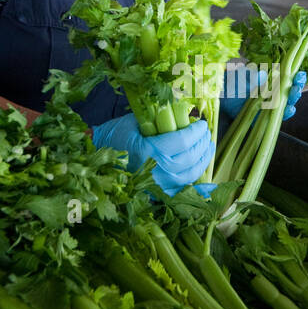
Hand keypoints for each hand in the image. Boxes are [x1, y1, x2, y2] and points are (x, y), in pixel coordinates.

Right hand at [92, 113, 213, 194]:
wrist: (97, 156)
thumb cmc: (115, 136)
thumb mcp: (135, 121)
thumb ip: (159, 119)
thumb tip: (185, 115)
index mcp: (148, 150)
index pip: (182, 140)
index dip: (196, 131)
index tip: (201, 123)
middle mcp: (154, 171)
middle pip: (190, 158)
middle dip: (202, 144)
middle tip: (206, 134)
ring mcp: (156, 185)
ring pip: (190, 175)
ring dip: (204, 160)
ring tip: (208, 148)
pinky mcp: (156, 193)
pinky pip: (182, 193)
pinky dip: (198, 191)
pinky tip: (211, 188)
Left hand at [221, 67, 305, 119]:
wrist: (216, 102)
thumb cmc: (228, 86)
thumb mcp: (237, 78)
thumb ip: (248, 76)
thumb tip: (261, 75)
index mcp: (268, 80)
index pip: (285, 78)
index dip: (294, 76)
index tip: (299, 74)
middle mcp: (270, 93)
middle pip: (288, 91)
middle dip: (296, 88)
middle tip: (298, 86)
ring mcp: (268, 106)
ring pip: (285, 104)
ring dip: (292, 101)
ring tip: (295, 96)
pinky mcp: (264, 118)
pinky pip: (277, 117)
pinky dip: (284, 114)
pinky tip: (289, 109)